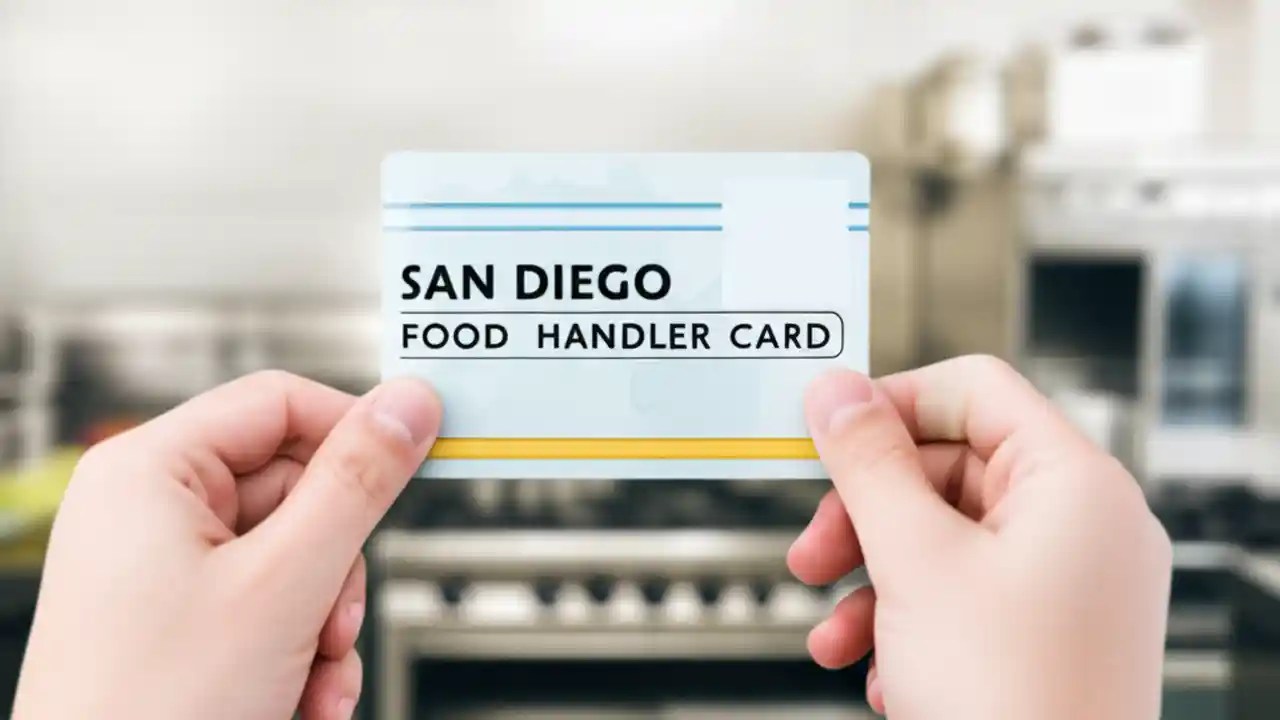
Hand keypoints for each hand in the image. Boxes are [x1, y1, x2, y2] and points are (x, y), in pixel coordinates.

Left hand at [13, 372, 440, 719]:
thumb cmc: (147, 713)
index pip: (281, 403)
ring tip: (312, 677)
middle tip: (335, 619)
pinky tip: (296, 698)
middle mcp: (148, 513)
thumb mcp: (283, 585)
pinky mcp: (177, 622)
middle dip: (336, 567)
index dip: (356, 430)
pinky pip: (270, 604)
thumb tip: (407, 406)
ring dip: (325, 621)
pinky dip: (299, 651)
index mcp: (149, 472)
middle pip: (296, 490)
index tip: (418, 455)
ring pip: (294, 558)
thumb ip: (356, 484)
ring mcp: (159, 571)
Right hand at [788, 356, 1170, 718]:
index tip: (826, 437)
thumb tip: (836, 390)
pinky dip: (909, 622)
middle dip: (865, 516)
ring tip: (835, 632)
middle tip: (814, 554)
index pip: (972, 391)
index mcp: (1074, 483)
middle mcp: (1084, 526)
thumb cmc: (1013, 706)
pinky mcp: (1049, 635)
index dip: (890, 404)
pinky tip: (881, 672)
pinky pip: (963, 595)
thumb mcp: (914, 561)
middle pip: (947, 472)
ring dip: (873, 580)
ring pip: (944, 541)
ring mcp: (1071, 585)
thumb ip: (869, 463)